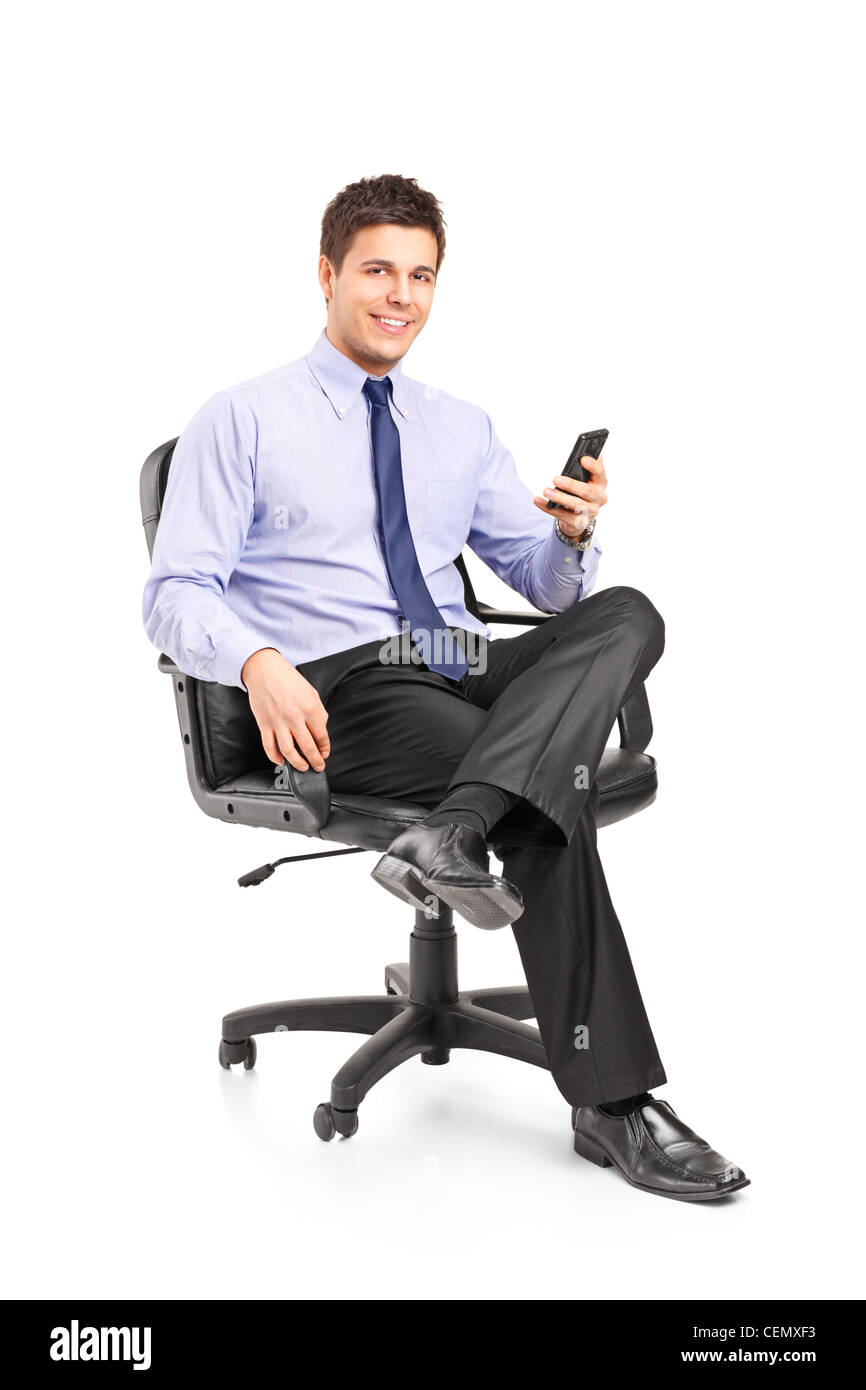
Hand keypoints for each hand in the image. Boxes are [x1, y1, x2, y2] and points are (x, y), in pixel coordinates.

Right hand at [241, 648, 329, 772]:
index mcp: (310, 708)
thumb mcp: (311, 692)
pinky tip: (281, 761)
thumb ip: (319, 712)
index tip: (325, 753)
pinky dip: (275, 758)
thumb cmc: (288, 679)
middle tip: (318, 766)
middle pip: (308, 747)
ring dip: (298, 763)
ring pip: (289, 752)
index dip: (325, 748)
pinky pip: (269, 747)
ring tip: (303, 767)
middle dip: (316, 760)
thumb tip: (321, 731)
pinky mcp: (264, 724)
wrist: (264, 669)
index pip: (321, 736)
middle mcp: (294, 717)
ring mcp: (278, 722)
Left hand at [533, 453, 607, 539]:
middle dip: (571, 485)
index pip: (600, 472)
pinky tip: (539, 501)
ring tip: (546, 491)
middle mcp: (599, 498)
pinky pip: (563, 515)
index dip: (593, 466)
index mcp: (600, 483)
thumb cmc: (581, 493)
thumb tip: (582, 454)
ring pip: (576, 505)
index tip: (582, 459)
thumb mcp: (585, 480)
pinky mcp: (579, 523)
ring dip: (560, 497)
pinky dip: (549, 508)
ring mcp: (591, 512)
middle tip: (556, 479)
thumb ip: (584, 469)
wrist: (581, 517)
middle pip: (587, 491)